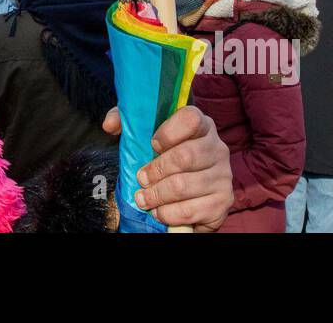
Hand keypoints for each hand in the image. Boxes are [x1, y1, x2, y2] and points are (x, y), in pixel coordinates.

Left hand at [102, 104, 232, 231]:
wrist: (192, 194)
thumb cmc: (167, 158)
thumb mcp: (147, 135)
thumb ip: (127, 122)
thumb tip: (109, 125)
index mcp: (202, 125)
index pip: (190, 118)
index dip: (168, 131)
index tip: (152, 143)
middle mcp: (218, 148)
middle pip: (185, 156)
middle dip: (156, 170)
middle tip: (141, 178)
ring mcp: (223, 176)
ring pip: (184, 185)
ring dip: (157, 195)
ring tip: (143, 198)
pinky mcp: (223, 202)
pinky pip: (191, 210)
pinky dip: (169, 213)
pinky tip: (159, 211)